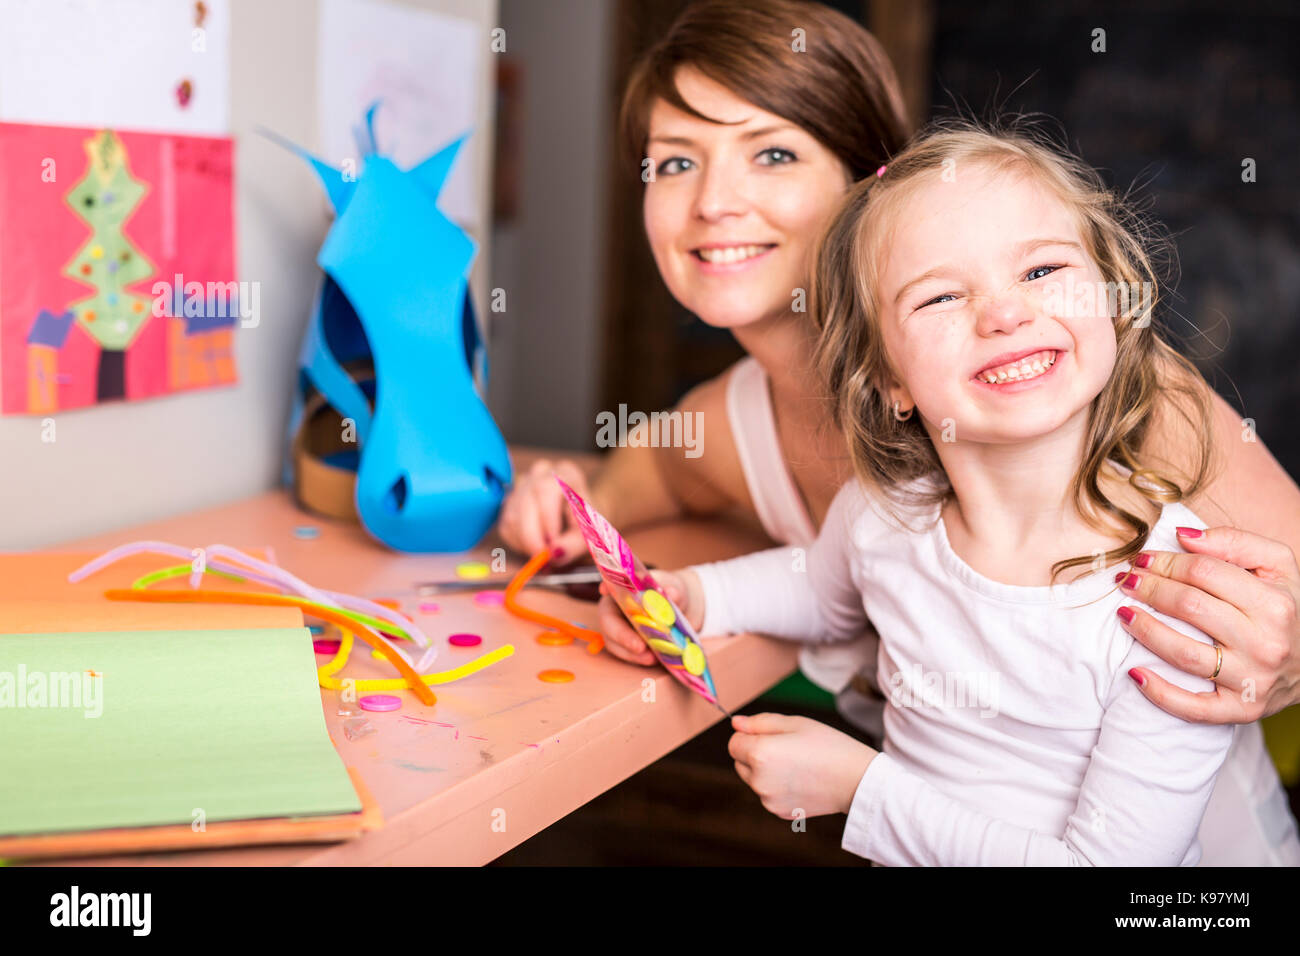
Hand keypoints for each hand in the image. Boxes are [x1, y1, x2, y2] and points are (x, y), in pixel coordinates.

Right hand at [497, 458, 590, 564]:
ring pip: (512, 515)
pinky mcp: (510, 501)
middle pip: (526, 501)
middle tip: (542, 557)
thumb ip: (573, 545)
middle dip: (532, 535)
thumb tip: (554, 553)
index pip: (547, 489)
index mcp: (566, 473)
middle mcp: (541, 473)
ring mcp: (522, 485)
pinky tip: (532, 546)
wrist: (578, 517)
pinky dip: (517, 542)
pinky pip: (505, 525)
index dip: (546, 518)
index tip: (551, 543)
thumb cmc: (586, 523)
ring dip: (524, 542)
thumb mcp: (589, 535)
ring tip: (542, 552)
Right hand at [596, 568, 703, 665]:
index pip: (609, 586)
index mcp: (623, 590)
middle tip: (639, 646)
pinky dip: (639, 658)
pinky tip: (653, 659)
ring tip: (651, 658)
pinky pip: (627, 654)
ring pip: (615, 643)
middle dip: (622, 635)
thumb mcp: (675, 588)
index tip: (605, 590)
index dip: (605, 588)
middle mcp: (615, 609)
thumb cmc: (672, 593)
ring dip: (631, 653)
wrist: (680, 611)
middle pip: (608, 621)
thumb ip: (673, 590)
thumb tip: (671, 593)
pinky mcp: (626, 645)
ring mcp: (618, 628)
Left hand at [728, 713, 876, 819]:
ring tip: (797, 764)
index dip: (748, 736)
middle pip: (740, 763)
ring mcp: (768, 800)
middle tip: (787, 748)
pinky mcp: (779, 812)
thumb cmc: (828, 746)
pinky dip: (777, 787)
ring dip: (765, 771)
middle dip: (754, 754)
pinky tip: (801, 780)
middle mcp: (758, 780)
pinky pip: (768, 794)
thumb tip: (735, 723)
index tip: (770, 735)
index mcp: (759, 754)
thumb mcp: (794, 723)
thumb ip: (760, 723)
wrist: (857, 780)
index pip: (733, 743)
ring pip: (754, 780)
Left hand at [1118, 525, 1299, 721]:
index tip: (1143, 559)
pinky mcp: (1241, 711)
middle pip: (1191, 607)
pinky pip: (1194, 708)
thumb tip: (1184, 536)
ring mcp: (1252, 680)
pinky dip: (1160, 693)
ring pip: (1185, 654)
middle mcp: (1265, 643)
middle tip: (1126, 581)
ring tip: (1123, 615)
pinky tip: (1134, 674)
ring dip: (1146, 632)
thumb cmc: (1285, 609)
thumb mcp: (1277, 566)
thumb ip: (1234, 542)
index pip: (1205, 572)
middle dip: (1150, 589)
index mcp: (1273, 604)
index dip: (1168, 562)